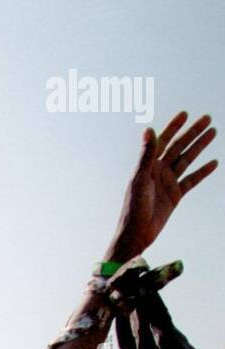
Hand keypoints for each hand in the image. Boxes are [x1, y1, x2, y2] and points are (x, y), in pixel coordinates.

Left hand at [110, 112, 216, 259]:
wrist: (137, 234)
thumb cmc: (133, 208)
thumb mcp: (140, 179)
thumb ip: (146, 155)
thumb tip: (149, 129)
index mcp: (149, 165)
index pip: (164, 141)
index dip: (174, 126)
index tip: (185, 114)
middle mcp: (159, 171)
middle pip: (179, 147)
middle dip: (193, 132)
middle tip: (208, 118)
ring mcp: (168, 182)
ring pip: (187, 160)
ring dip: (200, 146)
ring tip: (213, 132)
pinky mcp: (175, 196)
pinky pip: (192, 180)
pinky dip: (202, 172)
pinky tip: (213, 163)